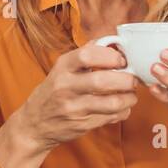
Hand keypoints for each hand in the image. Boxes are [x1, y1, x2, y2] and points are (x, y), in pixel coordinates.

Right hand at [19, 41, 139, 149]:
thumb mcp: (62, 69)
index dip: (110, 56)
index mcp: (62, 67)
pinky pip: (111, 117)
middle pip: (102, 81)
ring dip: (129, 98)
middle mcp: (65, 87)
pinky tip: (122, 107)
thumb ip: (86, 54)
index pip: (87, 55)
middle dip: (126, 80)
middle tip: (133, 79)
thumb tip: (113, 42)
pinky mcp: (82, 125)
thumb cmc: (54, 92)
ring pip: (111, 103)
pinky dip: (123, 111)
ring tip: (131, 94)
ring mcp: (73, 108)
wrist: (34, 124)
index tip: (122, 60)